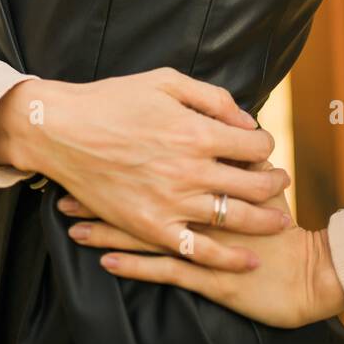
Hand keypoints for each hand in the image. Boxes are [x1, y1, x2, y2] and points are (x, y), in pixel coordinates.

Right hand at [6, 67, 293, 271]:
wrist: (61, 131)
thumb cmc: (113, 100)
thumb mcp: (166, 82)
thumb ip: (212, 98)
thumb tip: (246, 119)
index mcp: (197, 131)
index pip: (255, 144)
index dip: (266, 145)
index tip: (262, 146)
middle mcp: (190, 170)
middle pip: (254, 184)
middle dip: (275, 183)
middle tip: (282, 183)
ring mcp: (171, 202)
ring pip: (235, 219)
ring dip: (266, 220)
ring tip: (280, 220)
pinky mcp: (150, 227)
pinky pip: (198, 252)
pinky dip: (227, 260)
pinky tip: (248, 261)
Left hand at [56, 159, 343, 329]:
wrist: (309, 273)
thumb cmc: (285, 222)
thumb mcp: (262, 171)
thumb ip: (239, 143)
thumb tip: (218, 118)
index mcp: (215, 168)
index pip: (167, 150)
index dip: (127, 141)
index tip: (95, 134)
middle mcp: (202, 200)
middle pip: (142, 184)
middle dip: (102, 181)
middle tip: (67, 172)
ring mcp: (202, 239)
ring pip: (144, 227)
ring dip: (104, 222)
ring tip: (68, 212)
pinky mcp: (203, 273)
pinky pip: (159, 265)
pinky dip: (129, 261)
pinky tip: (102, 256)